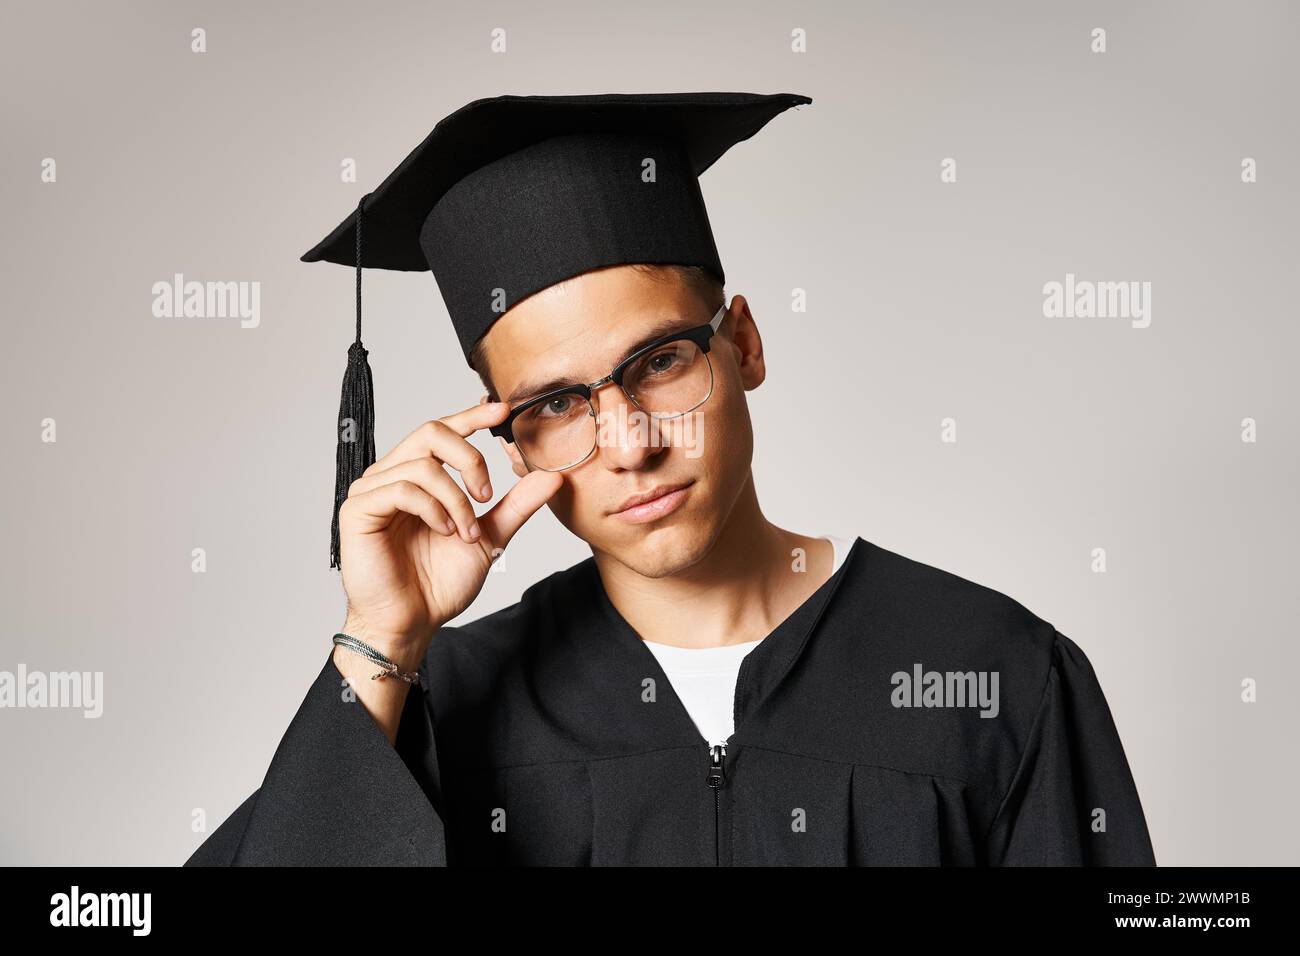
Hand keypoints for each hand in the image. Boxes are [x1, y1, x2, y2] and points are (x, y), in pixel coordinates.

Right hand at [336, 400, 563, 664]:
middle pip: (431, 431)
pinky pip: (401, 489)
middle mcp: (392, 475)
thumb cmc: (439, 583)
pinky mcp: (358, 510)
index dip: (471, 416)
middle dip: (470, 458)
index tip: (503, 411)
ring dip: (456, 499)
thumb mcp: (490, 537)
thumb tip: (552, 476)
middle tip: (487, 495)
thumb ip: (516, 505)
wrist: (413, 623)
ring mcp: (372, 490)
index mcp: (418, 476)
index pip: (443, 430)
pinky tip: (443, 531)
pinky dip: (433, 508)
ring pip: (423, 464)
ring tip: (465, 533)